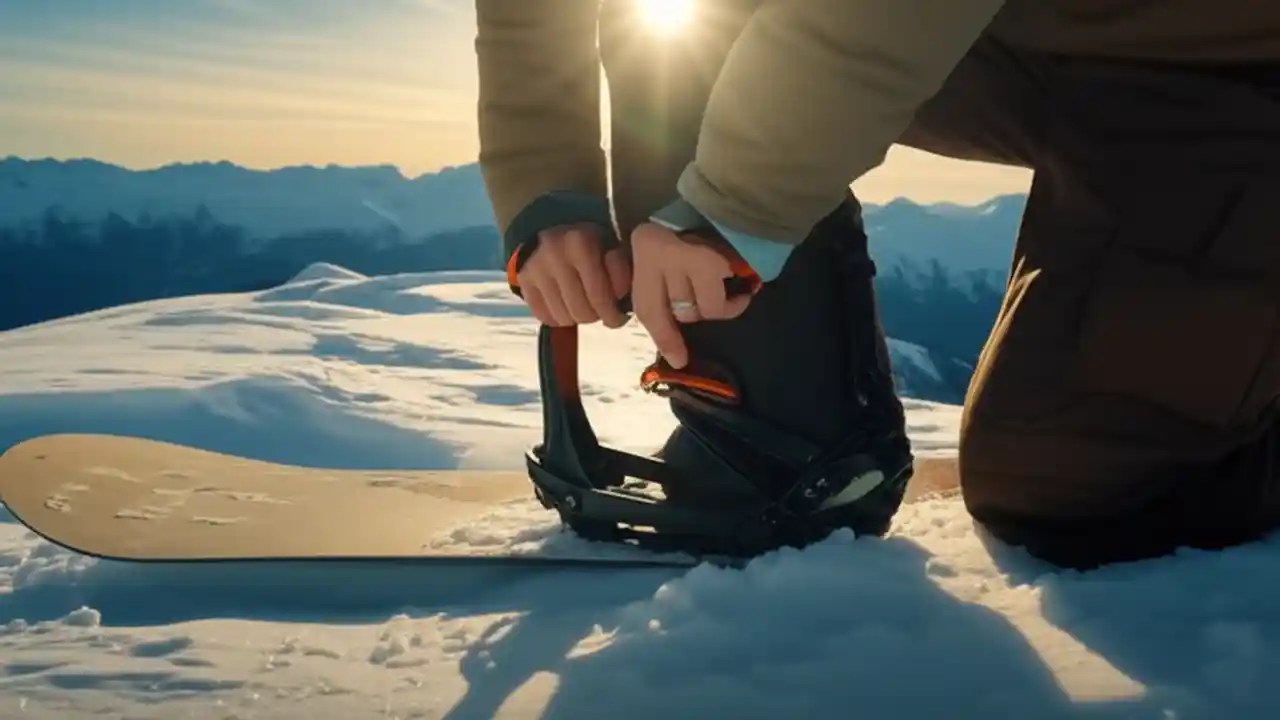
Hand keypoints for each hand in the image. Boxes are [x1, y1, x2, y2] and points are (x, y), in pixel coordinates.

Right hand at [517, 223, 630, 327]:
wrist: (551, 221)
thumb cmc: (591, 238)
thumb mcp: (611, 244)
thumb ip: (621, 268)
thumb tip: (624, 302)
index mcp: (581, 244)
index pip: (601, 298)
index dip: (615, 314)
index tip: (621, 314)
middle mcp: (554, 256)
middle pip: (582, 312)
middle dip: (597, 317)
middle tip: (603, 312)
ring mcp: (535, 269)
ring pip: (563, 318)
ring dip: (578, 318)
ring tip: (585, 306)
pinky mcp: (523, 281)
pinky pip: (544, 316)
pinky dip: (558, 317)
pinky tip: (567, 305)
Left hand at [630, 222, 753, 368]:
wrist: (741, 195)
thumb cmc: (707, 225)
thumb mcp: (676, 252)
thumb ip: (667, 284)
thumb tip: (672, 340)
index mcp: (644, 247)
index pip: (646, 305)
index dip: (663, 336)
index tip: (678, 359)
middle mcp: (655, 252)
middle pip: (674, 311)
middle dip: (695, 315)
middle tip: (716, 305)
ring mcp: (679, 257)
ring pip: (697, 310)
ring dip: (717, 306)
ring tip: (731, 290)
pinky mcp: (707, 262)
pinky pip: (717, 305)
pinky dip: (733, 305)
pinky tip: (742, 290)